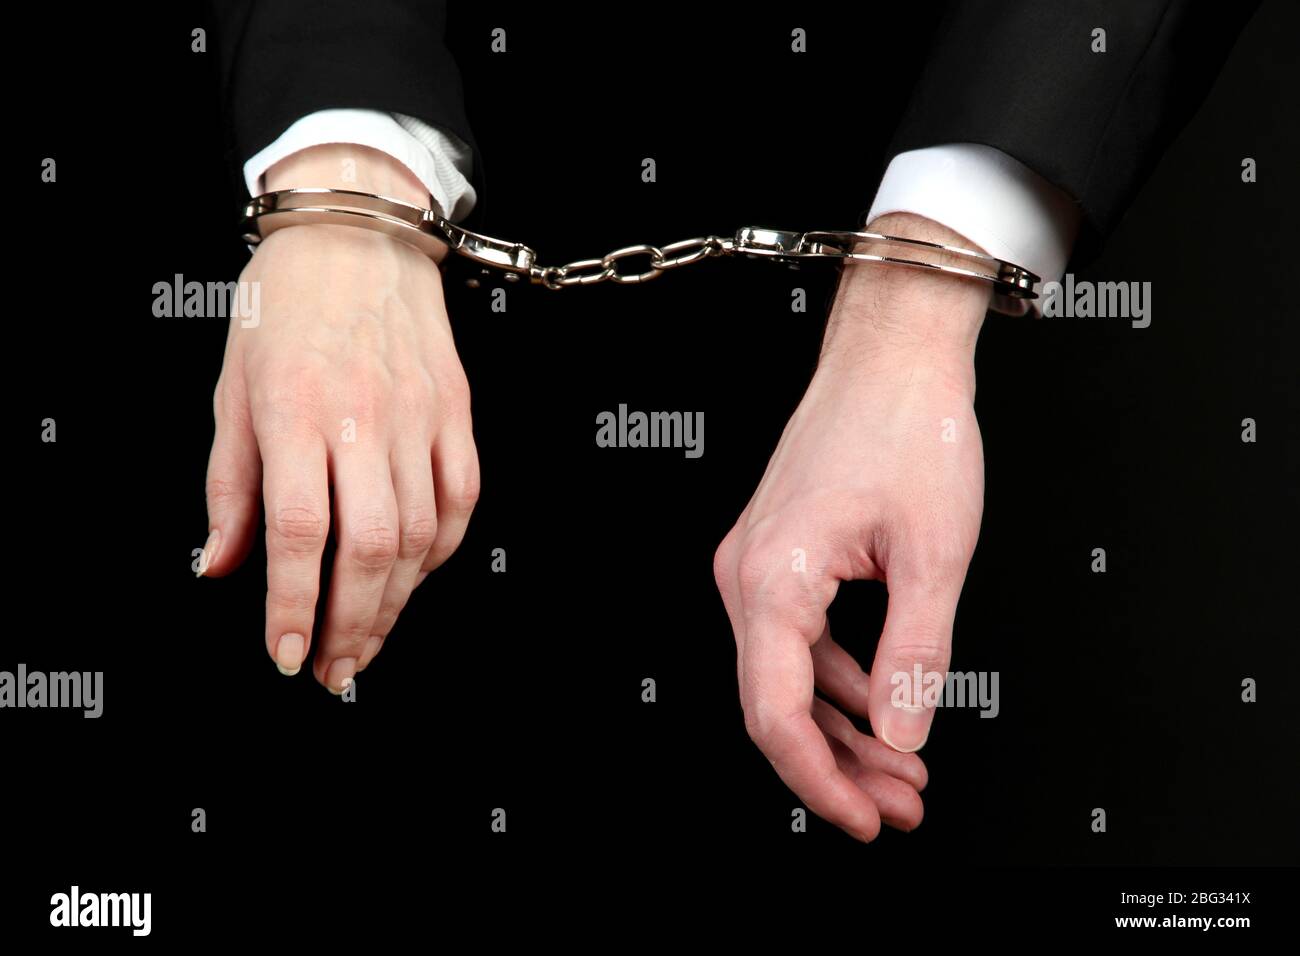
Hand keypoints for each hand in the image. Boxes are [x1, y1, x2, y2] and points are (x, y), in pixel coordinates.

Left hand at [198, 145, 478, 691]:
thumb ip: (230, 485)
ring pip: (421, 534)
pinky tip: (413, 577)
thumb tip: (220, 566)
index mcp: (294, 409)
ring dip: (395, 602)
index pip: (296, 530)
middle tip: (334, 670)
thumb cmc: (286, 307)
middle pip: (370, 546)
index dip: (292, 604)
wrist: (359, 235)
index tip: (287, 654)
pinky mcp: (457, 411)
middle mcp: (363, 416)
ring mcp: (420, 414)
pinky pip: (461, 500)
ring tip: (369, 640)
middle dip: (353, 624)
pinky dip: (440, 552)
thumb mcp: (233, 389)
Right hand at [713, 213, 989, 839]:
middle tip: (901, 805)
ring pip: (789, 677)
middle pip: (777, 703)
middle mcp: (748, 574)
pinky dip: (839, 681)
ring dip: (843, 728)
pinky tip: (882, 706)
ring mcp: (758, 563)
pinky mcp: (780, 553)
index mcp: (773, 577)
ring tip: (903, 771)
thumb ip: (915, 654)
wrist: (892, 353)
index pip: (776, 714)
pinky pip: (800, 639)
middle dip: (841, 764)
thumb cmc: (907, 425)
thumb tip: (903, 734)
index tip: (865, 818)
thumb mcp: (933, 553)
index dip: (820, 780)